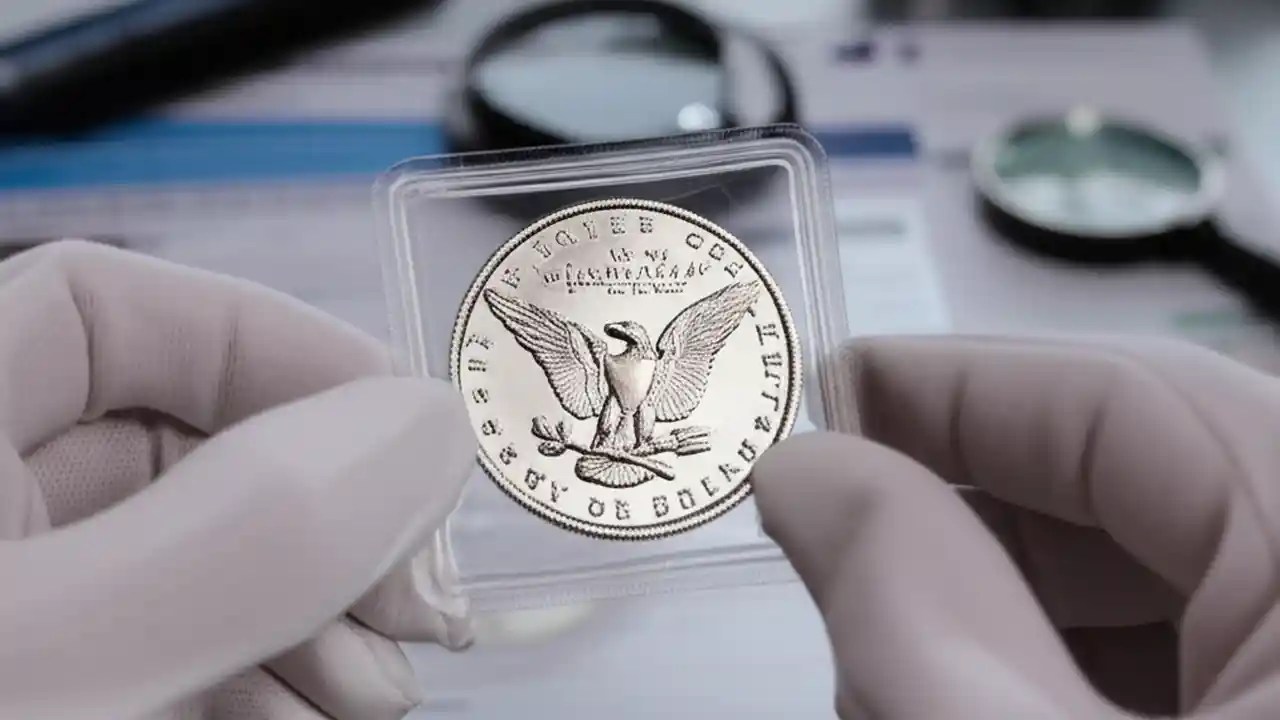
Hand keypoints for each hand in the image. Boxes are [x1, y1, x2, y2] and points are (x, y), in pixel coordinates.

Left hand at [0, 242, 475, 719]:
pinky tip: (316, 716)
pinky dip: (274, 679)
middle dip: (329, 524)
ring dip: (325, 618)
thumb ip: (246, 534)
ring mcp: (22, 617)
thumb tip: (426, 426)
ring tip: (372, 691)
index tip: (409, 435)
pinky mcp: (66, 692)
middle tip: (413, 605)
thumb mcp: (67, 663)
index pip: (106, 305)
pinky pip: (186, 652)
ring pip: (205, 564)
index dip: (277, 340)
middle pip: (186, 450)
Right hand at [753, 336, 1279, 717]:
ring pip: (1167, 575)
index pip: (1138, 400)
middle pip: (1150, 483)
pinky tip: (980, 699)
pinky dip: (1072, 662)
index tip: (824, 395)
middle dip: (972, 505)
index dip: (958, 382)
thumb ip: (911, 604)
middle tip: (836, 532)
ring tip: (895, 642)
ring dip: (1011, 595)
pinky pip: (1195, 653)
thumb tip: (805, 469)